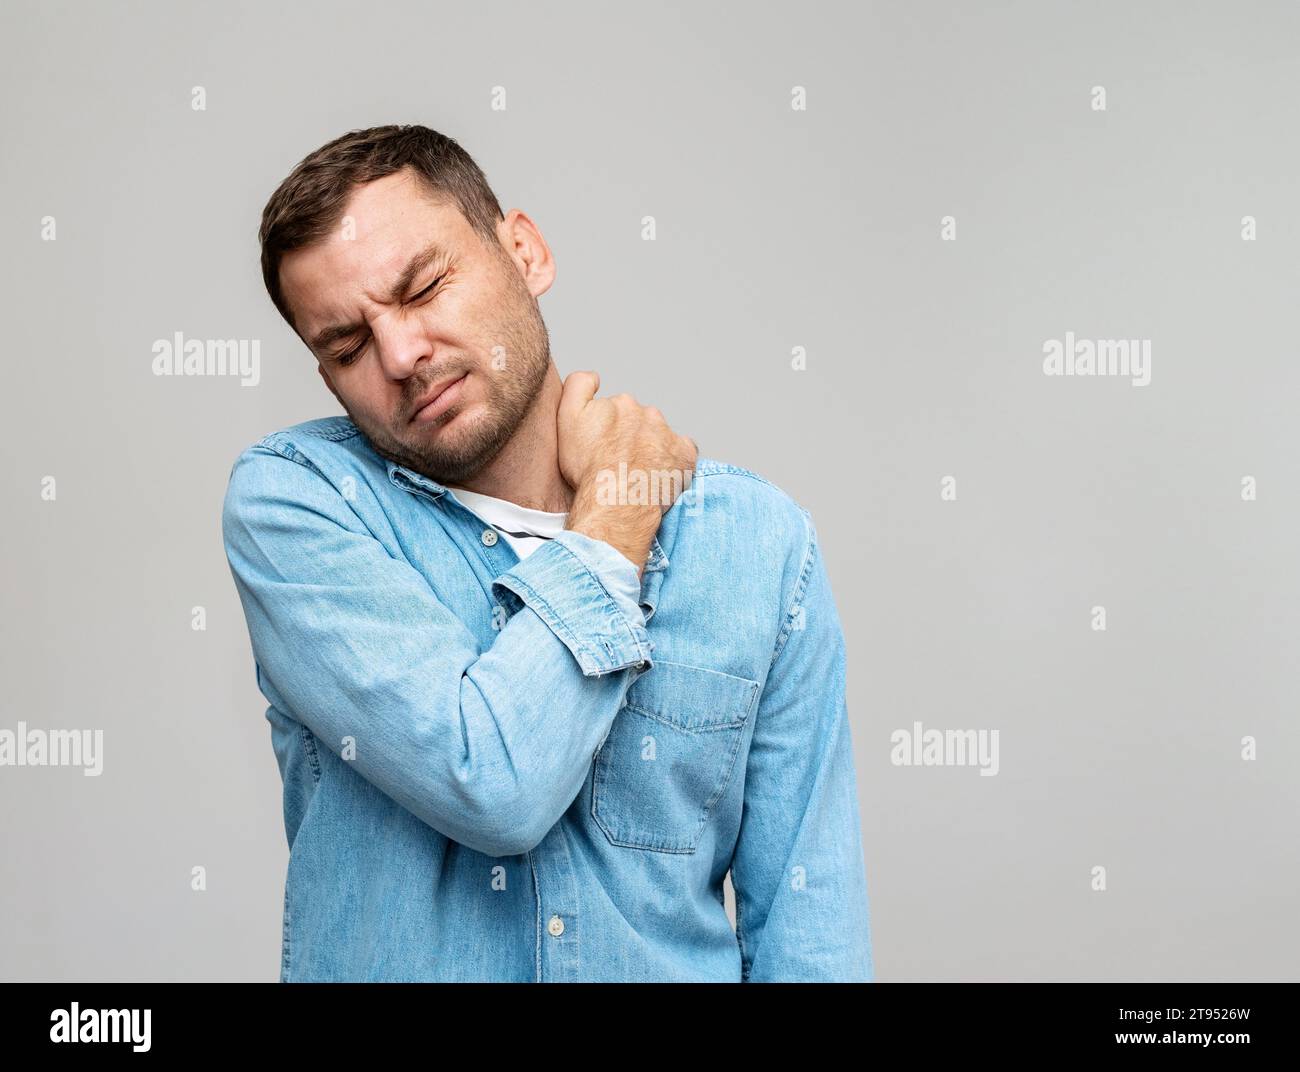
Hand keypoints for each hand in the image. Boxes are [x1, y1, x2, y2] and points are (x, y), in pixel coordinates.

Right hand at [557, 370, 697, 573]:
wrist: (615, 500)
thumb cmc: (589, 467)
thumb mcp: (567, 417)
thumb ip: (578, 385)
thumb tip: (596, 377)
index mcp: (622, 403)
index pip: (617, 411)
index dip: (607, 429)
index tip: (602, 447)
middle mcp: (648, 413)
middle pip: (640, 423)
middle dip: (631, 437)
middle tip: (618, 462)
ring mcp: (668, 434)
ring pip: (660, 437)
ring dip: (651, 448)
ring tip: (637, 472)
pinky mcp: (684, 455)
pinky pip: (682, 452)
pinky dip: (673, 460)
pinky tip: (659, 473)